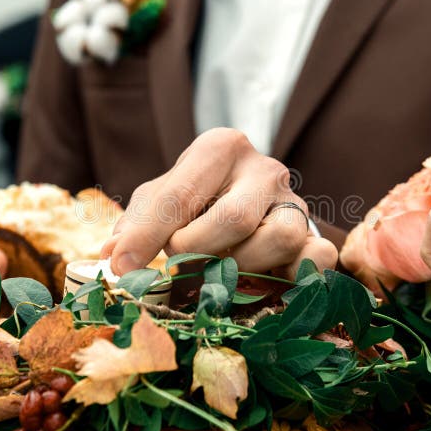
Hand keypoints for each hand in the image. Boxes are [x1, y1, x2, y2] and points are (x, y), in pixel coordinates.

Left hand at [101, 128, 337, 278]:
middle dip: (198, 251)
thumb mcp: (160, 198)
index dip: (148, 235)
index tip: (122, 266)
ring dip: (241, 266)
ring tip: (220, 268)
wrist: (247, 202)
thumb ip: (137, 223)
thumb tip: (112, 255)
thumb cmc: (196, 200)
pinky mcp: (317, 234)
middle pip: (234, 219)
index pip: (181, 194)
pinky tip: (262, 283)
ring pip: (279, 238)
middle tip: (180, 262)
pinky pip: (317, 258)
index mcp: (221, 148)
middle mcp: (265, 168)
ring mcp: (295, 202)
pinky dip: (292, 277)